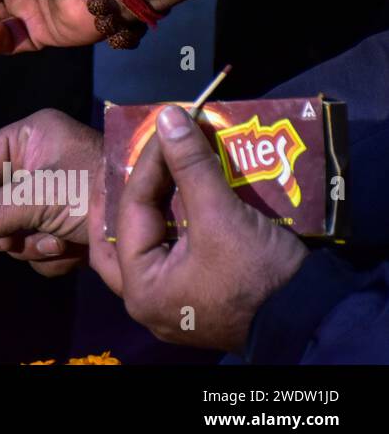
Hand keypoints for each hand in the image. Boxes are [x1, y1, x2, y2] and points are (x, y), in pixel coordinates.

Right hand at [0, 109, 101, 276]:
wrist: (158, 222)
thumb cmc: (95, 190)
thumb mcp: (35, 198)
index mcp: (30, 137)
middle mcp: (38, 163)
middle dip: (4, 227)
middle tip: (12, 237)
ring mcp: (51, 197)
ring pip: (10, 231)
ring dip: (29, 243)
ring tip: (53, 240)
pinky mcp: (65, 226)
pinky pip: (33, 247)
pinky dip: (49, 255)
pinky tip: (69, 250)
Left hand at [112, 105, 308, 350]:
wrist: (316, 317)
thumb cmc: (260, 273)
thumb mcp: (222, 216)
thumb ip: (191, 166)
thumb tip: (168, 116)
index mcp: (142, 288)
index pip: (130, 211)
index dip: (146, 163)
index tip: (161, 128)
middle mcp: (148, 301)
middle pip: (117, 239)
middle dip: (120, 199)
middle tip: (120, 163)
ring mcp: (173, 305)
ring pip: (142, 248)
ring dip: (145, 212)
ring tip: (145, 176)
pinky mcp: (196, 299)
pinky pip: (168, 256)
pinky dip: (167, 227)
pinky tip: (171, 200)